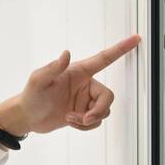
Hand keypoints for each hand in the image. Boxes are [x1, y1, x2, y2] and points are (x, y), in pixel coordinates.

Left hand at [0, 33, 140, 134]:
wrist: (28, 117)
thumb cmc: (31, 95)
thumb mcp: (38, 81)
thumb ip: (52, 68)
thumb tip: (66, 54)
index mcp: (79, 72)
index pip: (104, 59)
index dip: (121, 49)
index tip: (136, 38)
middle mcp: (86, 85)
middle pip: (108, 97)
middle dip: (98, 110)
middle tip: (84, 119)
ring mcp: (85, 100)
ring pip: (103, 111)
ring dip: (88, 120)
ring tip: (70, 118)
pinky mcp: (84, 114)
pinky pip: (96, 122)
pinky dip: (85, 126)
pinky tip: (71, 122)